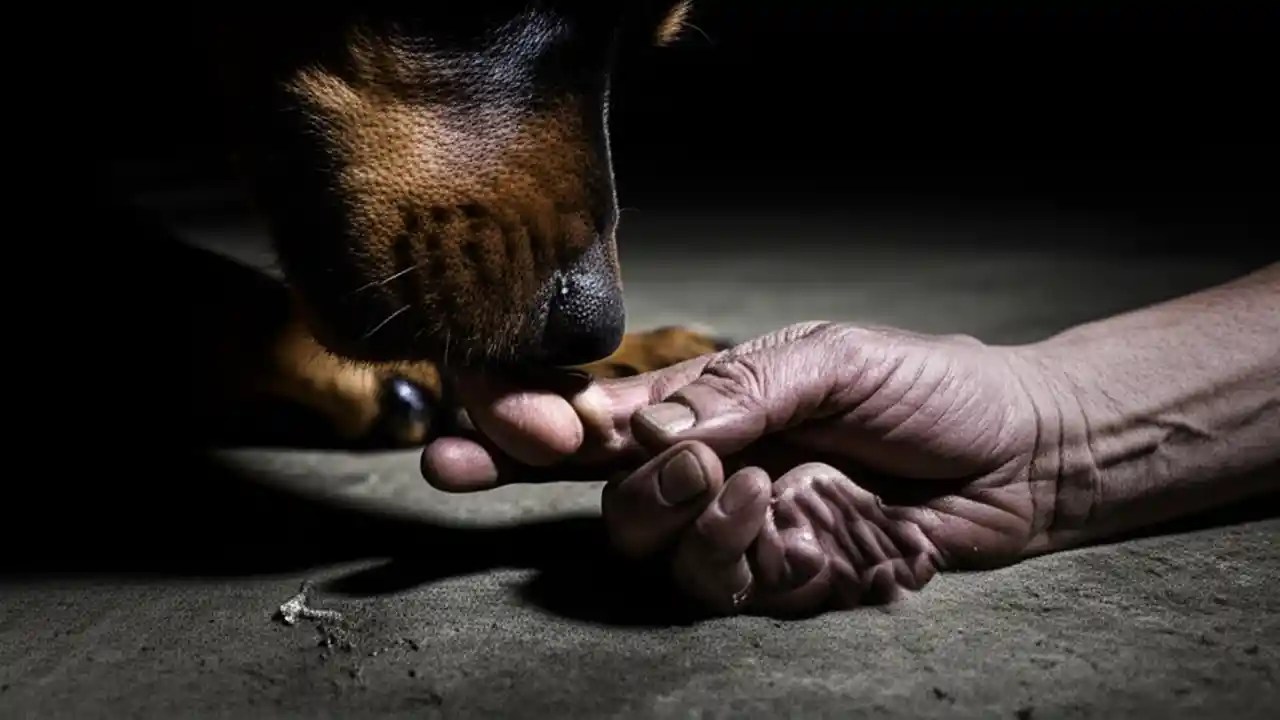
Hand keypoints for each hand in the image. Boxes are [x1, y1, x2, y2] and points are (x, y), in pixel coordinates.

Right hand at [424, 321, 1070, 616]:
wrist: (1023, 449)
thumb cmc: (927, 385)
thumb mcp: (827, 357)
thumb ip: (732, 389)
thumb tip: (639, 429)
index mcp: (704, 406)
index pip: (588, 426)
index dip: (516, 437)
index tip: (452, 446)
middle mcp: (709, 471)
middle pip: (607, 501)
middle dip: (613, 486)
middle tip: (672, 459)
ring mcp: (744, 529)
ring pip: (655, 552)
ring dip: (682, 522)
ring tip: (745, 482)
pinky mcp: (786, 577)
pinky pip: (725, 587)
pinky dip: (738, 555)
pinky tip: (787, 520)